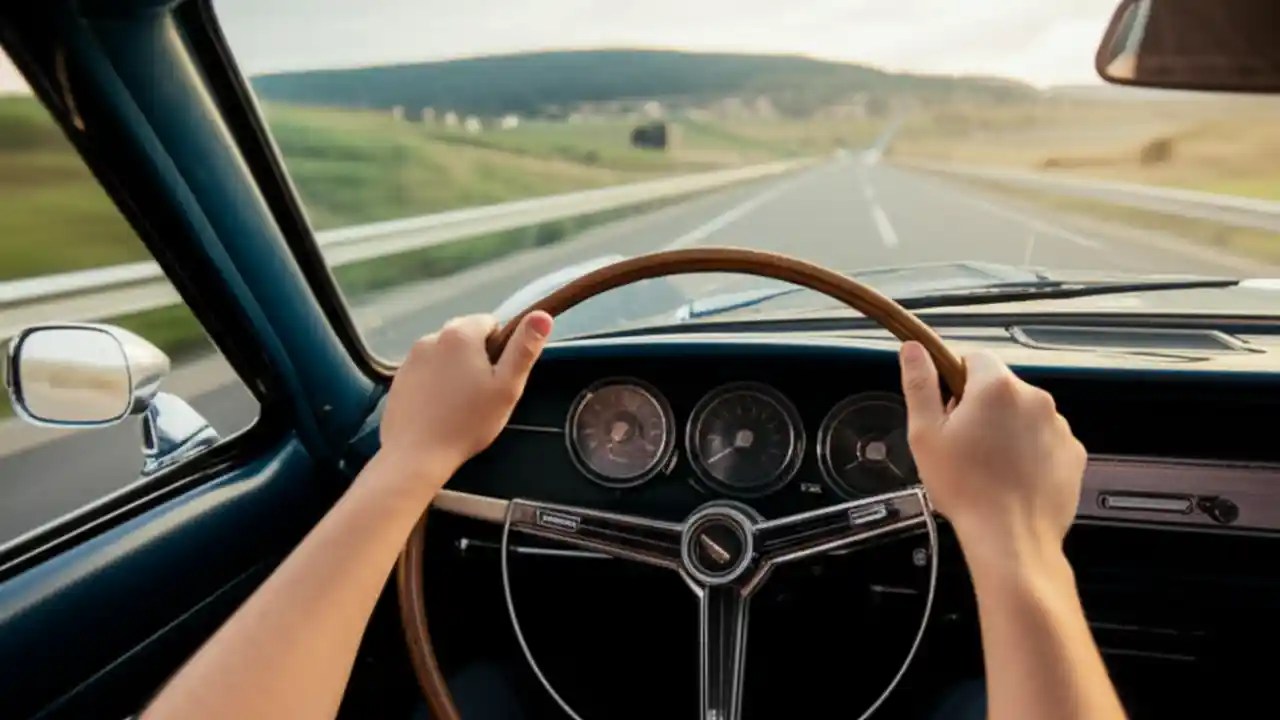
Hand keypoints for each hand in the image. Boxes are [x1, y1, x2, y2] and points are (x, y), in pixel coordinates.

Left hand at [375, 312, 552, 499]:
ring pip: (443, 353)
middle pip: (464, 335)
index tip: (499, 376)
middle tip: (482, 391)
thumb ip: (524, 349)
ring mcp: (410, 357)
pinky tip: (438, 408)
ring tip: (459, 402)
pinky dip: (434, 381)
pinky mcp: (397, 377)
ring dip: (454, 367)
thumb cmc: (468, 422)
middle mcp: (431, 337)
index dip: (500, 347)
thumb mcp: (507, 388)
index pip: (489, 322)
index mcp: (460, 334)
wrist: (416, 454)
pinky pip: (424, 370)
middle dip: (476, 355)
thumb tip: (542, 315)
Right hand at [898, 342, 1085, 574]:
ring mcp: (1059, 426)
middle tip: (963, 445)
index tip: (948, 411)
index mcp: (996, 387)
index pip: (975, 358)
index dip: (956, 380)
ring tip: (990, 466)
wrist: (1011, 539)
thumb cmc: (964, 487)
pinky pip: (1046, 440)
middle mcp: (1035, 398)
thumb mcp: (925, 435)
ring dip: (1009, 429)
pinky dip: (1031, 451)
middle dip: (983, 407)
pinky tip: (1014, 477)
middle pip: (1001, 388)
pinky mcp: (1074, 453)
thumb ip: (920, 385)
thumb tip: (913, 348)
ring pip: (1025, 414)